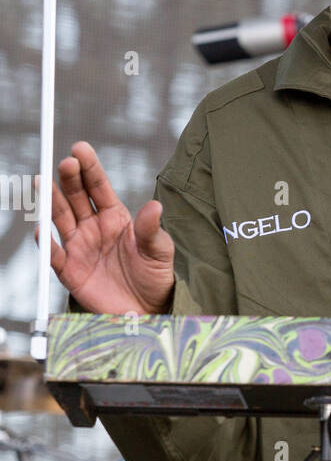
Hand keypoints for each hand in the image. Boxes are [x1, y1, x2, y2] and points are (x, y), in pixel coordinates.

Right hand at [35, 141, 174, 314]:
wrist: (146, 312)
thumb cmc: (154, 278)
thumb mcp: (159, 252)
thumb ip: (152, 230)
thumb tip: (155, 207)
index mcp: (115, 217)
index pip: (99, 186)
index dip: (89, 167)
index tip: (80, 148)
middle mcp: (93, 228)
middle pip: (76, 197)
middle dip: (69, 179)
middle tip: (65, 163)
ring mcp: (80, 247)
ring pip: (60, 218)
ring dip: (51, 201)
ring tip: (43, 182)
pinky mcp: (70, 271)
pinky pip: (54, 254)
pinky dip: (45, 243)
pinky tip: (40, 229)